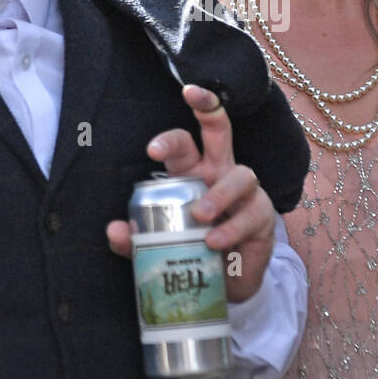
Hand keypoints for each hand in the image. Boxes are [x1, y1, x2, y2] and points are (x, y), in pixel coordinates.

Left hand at [106, 84, 275, 302]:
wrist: (225, 281)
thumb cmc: (192, 250)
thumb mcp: (159, 245)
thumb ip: (136, 239)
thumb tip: (115, 230)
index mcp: (191, 172)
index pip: (184, 141)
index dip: (169, 139)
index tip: (152, 149)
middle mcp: (219, 172)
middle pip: (219, 129)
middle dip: (209, 107)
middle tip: (193, 97)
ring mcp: (245, 192)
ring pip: (242, 174)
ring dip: (219, 194)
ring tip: (200, 216)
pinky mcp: (262, 216)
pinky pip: (252, 214)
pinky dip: (231, 228)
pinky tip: (214, 242)